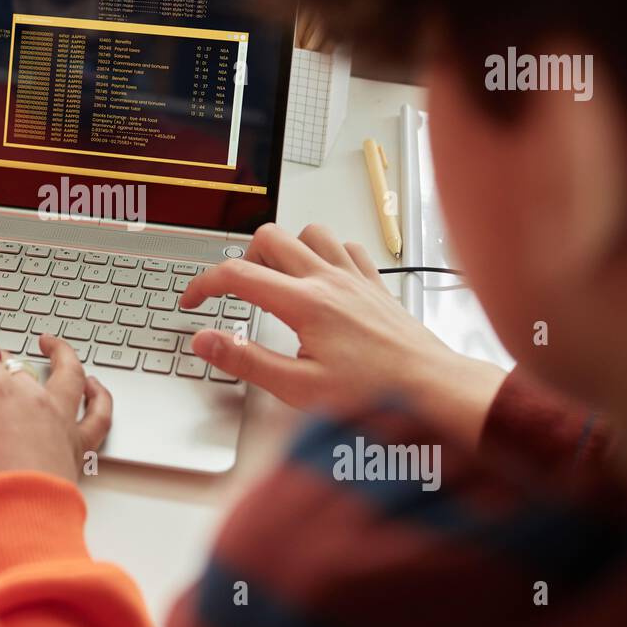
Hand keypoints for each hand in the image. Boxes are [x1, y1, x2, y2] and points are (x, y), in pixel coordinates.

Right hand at [0, 326, 112, 488]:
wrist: (16, 534)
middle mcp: (32, 400)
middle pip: (11, 363)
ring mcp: (59, 421)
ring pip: (68, 373)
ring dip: (59, 354)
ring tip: (51, 345)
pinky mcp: (77, 446)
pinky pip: (98, 412)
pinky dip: (99, 395)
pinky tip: (95, 387)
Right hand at [181, 223, 506, 443]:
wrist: (433, 389)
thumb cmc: (375, 394)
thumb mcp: (299, 388)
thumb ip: (246, 360)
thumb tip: (206, 341)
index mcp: (304, 304)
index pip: (237, 274)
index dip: (203, 284)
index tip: (193, 301)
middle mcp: (328, 281)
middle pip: (269, 237)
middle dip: (243, 259)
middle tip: (238, 293)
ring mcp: (354, 277)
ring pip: (309, 232)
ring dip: (286, 249)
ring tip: (277, 280)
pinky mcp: (375, 284)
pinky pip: (346, 247)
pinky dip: (326, 254)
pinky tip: (322, 279)